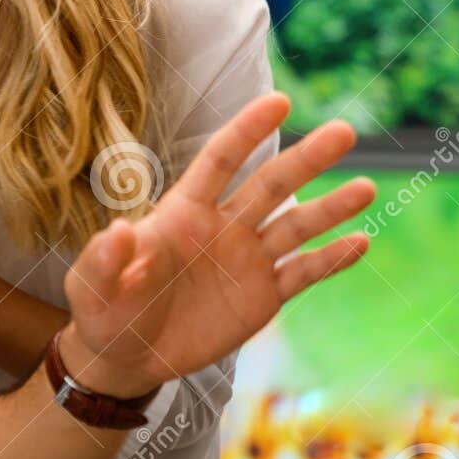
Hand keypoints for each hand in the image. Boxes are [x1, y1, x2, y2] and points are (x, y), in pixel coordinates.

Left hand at [60, 92, 373, 397]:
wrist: (125, 356)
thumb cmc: (101, 310)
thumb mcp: (92, 286)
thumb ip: (105, 259)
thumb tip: (116, 231)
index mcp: (181, 213)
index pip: (219, 162)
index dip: (247, 132)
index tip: (279, 102)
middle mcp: (221, 228)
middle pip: (270, 185)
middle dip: (306, 159)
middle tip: (344, 132)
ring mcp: (246, 260)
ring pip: (296, 226)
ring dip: (330, 208)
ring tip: (366, 188)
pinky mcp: (262, 297)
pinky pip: (303, 273)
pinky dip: (331, 260)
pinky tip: (361, 242)